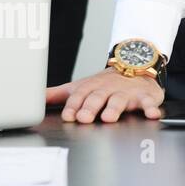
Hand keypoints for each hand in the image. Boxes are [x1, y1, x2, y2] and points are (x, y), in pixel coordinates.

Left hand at [45, 67, 163, 123]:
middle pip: (96, 98)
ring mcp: (125, 92)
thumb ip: (57, 95)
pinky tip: (151, 114)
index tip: (68, 116)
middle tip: (84, 118)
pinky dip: (150, 108)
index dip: (72, 106)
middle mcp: (105, 89)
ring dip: (113, 108)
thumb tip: (32, 97)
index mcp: (88, 88)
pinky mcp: (144, 96)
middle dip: (89, 108)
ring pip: (119, 100)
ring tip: (109, 117)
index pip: (78, 96)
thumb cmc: (102, 84)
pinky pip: (148, 102)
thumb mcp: (78, 87)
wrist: (133, 67)